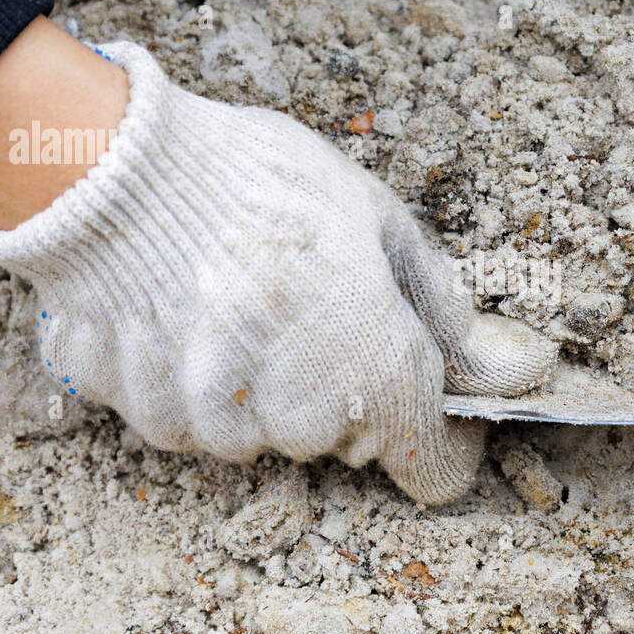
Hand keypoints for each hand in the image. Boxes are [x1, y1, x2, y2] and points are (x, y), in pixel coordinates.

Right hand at [0, 39, 556, 503]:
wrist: (116, 166)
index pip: (435, 468)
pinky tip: (185, 311)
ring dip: (260, 382)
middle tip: (307, 300)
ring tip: (238, 298)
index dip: (438, 432)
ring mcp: (216, 426)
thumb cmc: (263, 183)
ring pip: (263, 429)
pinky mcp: (146, 417)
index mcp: (375, 376)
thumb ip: (444, 309)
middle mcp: (299, 420)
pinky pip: (192, 418)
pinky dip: (193, 379)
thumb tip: (516, 367)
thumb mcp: (380, 221)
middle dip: (338, 384)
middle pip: (341, 438)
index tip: (420, 389)